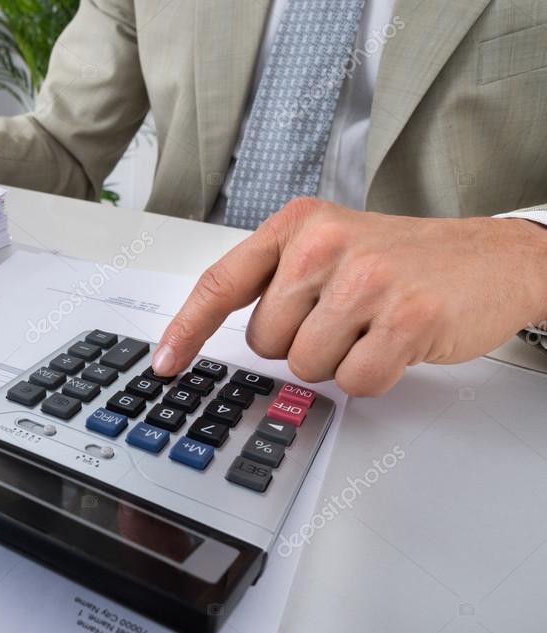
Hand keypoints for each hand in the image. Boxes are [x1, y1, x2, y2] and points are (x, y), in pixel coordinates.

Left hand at [152, 198, 546, 395]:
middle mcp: (325, 243)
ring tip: (373, 324)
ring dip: (339, 361)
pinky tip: (399, 341)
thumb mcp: (330, 246)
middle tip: (344, 317)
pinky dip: (375, 375)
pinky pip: (355, 383)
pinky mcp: (406, 316)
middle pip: (265, 342)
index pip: (221, 283)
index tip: (165, 362)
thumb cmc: (402, 259)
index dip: (186, 328)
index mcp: (298, 224)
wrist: (493, 259)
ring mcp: (367, 278)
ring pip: (306, 367)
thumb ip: (274, 280)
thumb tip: (213, 331)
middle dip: (299, 344)